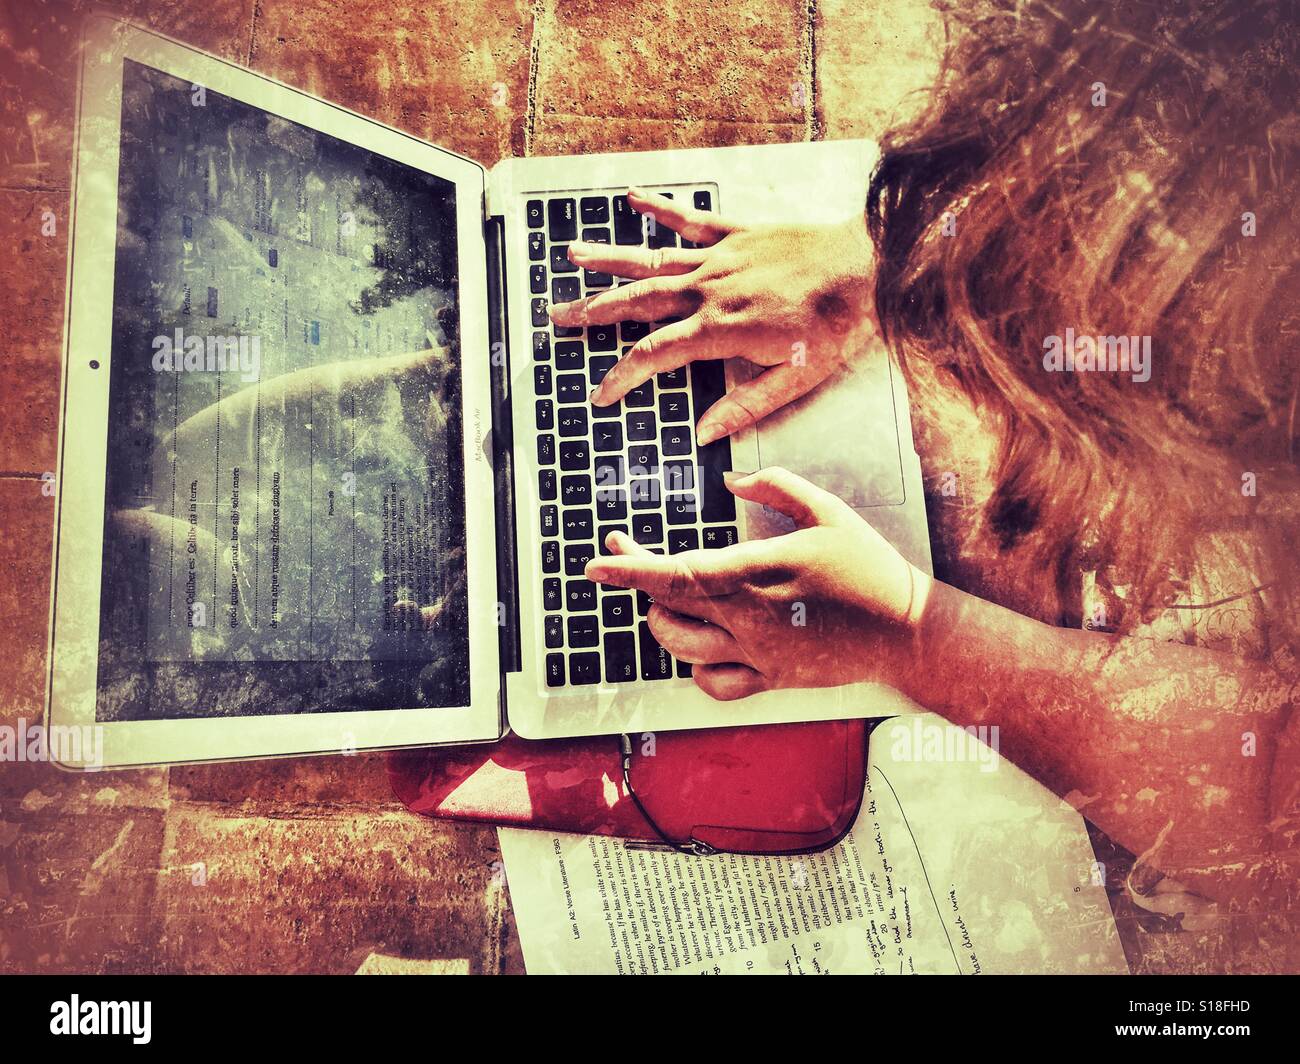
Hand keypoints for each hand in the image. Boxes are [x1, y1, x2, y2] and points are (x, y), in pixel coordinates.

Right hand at [549, 188, 877, 444]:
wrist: (869, 267)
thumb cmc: (837, 326)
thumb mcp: (795, 381)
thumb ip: (745, 407)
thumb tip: (703, 434)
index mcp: (717, 330)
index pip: (652, 355)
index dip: (620, 377)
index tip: (599, 393)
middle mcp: (708, 291)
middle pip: (637, 302)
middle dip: (594, 312)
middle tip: (558, 315)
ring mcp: (720, 258)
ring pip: (652, 259)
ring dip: (609, 260)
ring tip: (572, 256)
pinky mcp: (738, 234)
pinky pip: (691, 219)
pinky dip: (660, 208)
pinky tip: (633, 198)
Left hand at [584, 468, 931, 699]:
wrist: (908, 632)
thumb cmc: (868, 567)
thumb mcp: (828, 511)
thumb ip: (777, 486)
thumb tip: (731, 478)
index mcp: (760, 571)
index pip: (679, 573)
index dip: (630, 569)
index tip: (595, 561)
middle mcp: (751, 617)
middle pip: (669, 605)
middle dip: (634, 578)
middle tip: (620, 553)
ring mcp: (758, 654)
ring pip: (681, 646)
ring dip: (660, 619)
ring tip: (663, 595)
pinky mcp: (771, 679)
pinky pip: (714, 683)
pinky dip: (695, 666)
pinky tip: (701, 644)